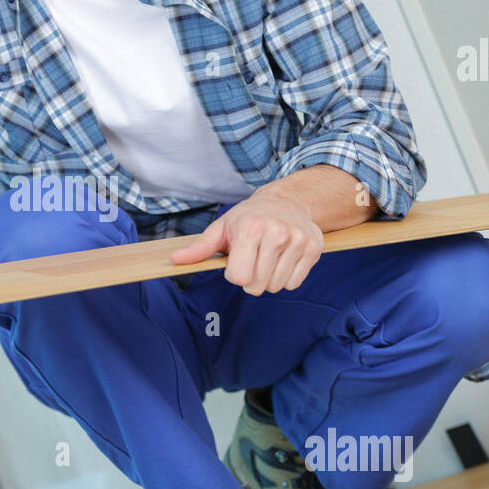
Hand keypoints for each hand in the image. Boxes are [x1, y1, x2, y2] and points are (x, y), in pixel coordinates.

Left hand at [169, 192, 323, 294]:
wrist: (287, 201)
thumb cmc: (249, 218)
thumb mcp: (222, 228)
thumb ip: (200, 248)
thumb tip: (175, 260)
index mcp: (249, 228)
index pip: (238, 277)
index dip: (234, 274)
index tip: (237, 261)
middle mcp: (275, 232)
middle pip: (257, 286)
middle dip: (251, 279)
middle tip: (253, 261)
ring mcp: (297, 240)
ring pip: (277, 286)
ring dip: (269, 279)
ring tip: (268, 259)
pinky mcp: (313, 248)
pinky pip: (294, 283)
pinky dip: (286, 278)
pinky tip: (283, 260)